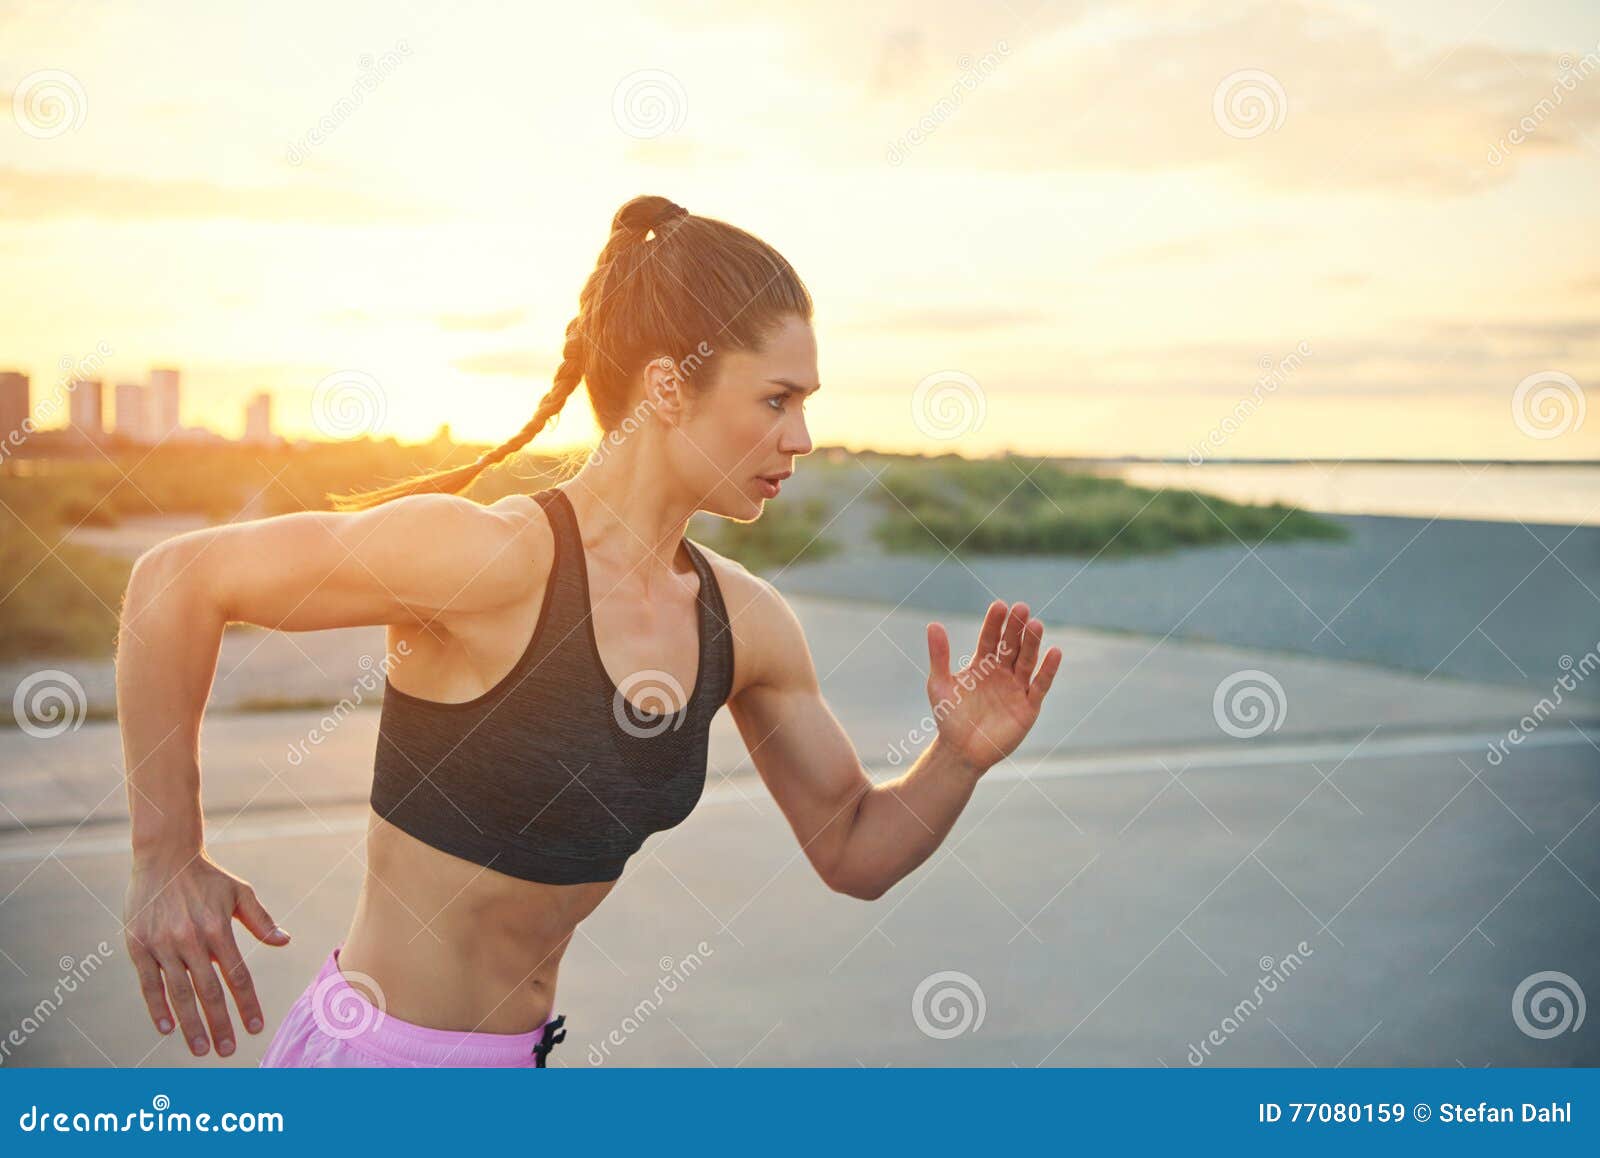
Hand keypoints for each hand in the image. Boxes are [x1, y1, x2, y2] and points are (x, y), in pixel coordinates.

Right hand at [123, 850, 290, 1057]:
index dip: (246, 1004)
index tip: (255, 1028)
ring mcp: (162, 944)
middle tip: (227, 1052)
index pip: (237, 976)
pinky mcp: (137, 945)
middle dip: (219, 1024)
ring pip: (178, 993)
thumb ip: (261, 920)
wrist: (164, 856)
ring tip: (200, 1049)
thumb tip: (285, 942)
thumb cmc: (207, 877)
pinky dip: (157, 1007)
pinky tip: (166, 1028)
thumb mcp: (240, 892)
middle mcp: (190, 939)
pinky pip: (149, 982)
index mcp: (218, 929)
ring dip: (189, 1024)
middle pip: (208, 992)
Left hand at [925, 600, 1062, 774]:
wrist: (960, 751)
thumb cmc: (948, 717)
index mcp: (982, 664)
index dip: (995, 623)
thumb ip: (939, 655)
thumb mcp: (940, 684)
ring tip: (1036, 624)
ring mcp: (1016, 688)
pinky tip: (1054, 652)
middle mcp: (1002, 672)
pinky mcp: (1028, 707)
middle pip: (1012, 645)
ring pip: (1027, 661)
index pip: (990, 638)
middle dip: (1016, 628)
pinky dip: (1047, 670)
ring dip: (1032, 643)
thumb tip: (933, 625)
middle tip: (1022, 608)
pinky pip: (1040, 685)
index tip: (999, 605)